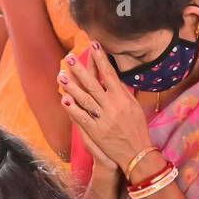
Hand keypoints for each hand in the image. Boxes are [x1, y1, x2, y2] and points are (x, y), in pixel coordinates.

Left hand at [59, 44, 153, 173]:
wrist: (137, 153)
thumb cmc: (137, 128)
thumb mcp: (134, 106)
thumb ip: (123, 92)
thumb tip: (114, 77)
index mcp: (122, 97)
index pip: (110, 73)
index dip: (101, 59)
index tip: (93, 44)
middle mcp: (112, 106)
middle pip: (93, 84)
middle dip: (81, 70)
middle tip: (70, 57)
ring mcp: (103, 119)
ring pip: (85, 99)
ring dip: (72, 87)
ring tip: (61, 75)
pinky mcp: (96, 132)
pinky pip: (82, 118)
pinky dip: (73, 109)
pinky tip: (64, 100)